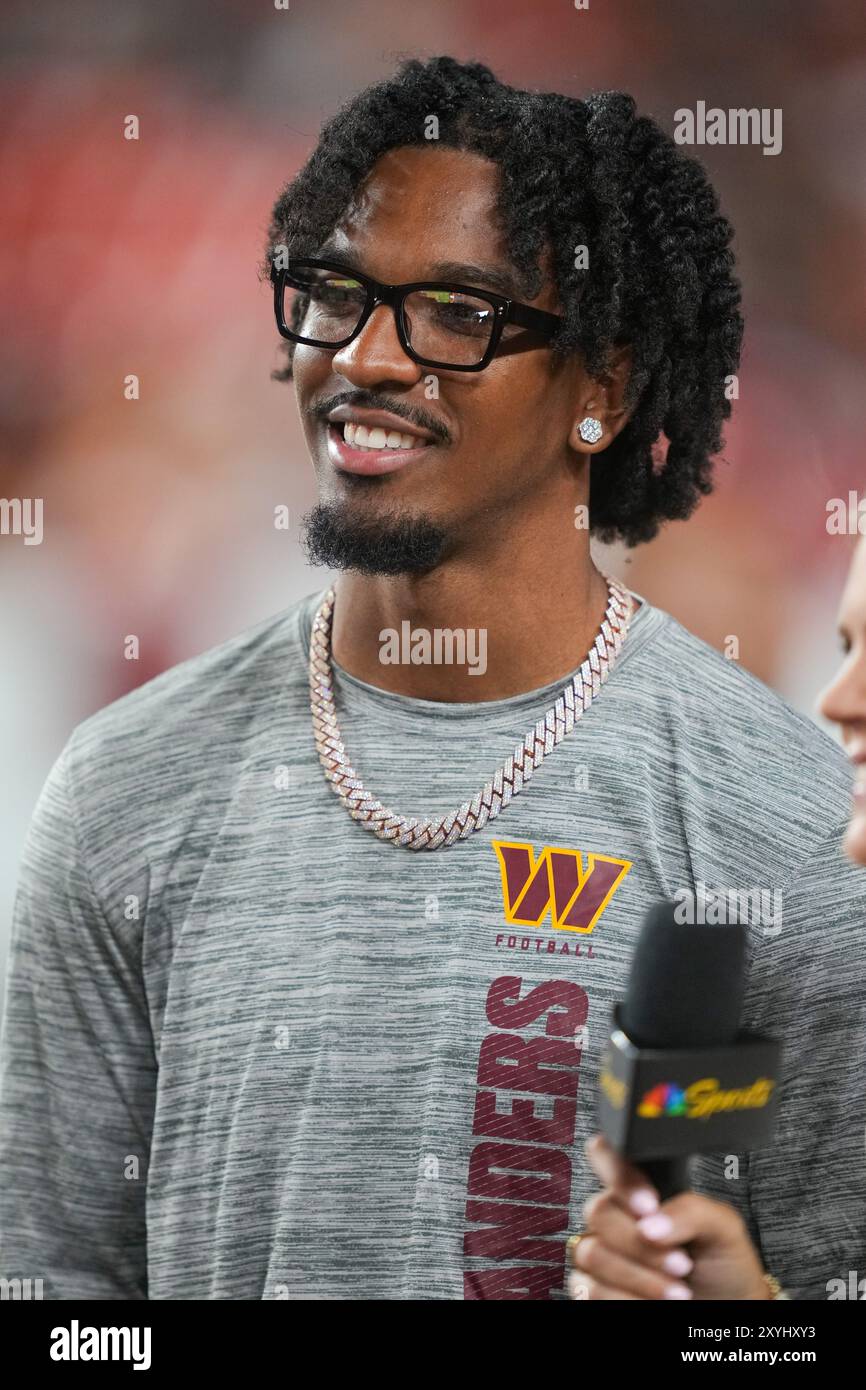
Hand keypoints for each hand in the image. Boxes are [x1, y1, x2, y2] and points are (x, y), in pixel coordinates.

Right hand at [567, 1135, 771, 1300]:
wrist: (729, 1308)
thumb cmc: (723, 1265)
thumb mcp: (723, 1228)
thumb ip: (691, 1211)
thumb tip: (651, 1223)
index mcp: (642, 1191)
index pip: (606, 1157)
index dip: (616, 1173)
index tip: (649, 1205)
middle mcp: (616, 1217)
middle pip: (599, 1211)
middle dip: (641, 1244)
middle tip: (681, 1263)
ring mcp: (602, 1253)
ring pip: (593, 1253)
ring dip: (639, 1278)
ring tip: (678, 1291)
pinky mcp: (595, 1289)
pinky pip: (591, 1290)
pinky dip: (628, 1300)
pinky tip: (654, 1303)